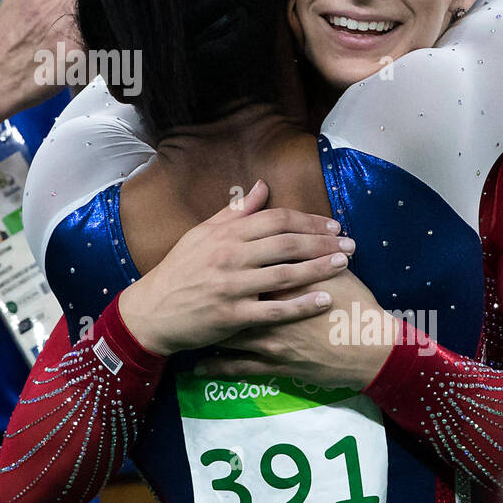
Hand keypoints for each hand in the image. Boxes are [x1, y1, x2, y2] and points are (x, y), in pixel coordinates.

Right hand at [117, 181, 354, 356]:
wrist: (152, 310)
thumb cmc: (179, 270)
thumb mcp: (202, 235)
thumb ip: (235, 212)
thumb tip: (262, 186)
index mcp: (225, 234)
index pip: (275, 219)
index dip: (308, 221)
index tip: (332, 225)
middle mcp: (230, 256)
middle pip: (286, 244)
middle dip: (322, 243)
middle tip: (351, 245)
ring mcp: (231, 286)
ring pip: (284, 275)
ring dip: (318, 269)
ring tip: (344, 265)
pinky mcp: (231, 316)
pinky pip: (273, 311)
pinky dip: (301, 306)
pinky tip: (324, 301)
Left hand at [192, 268, 396, 390]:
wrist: (370, 349)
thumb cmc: (356, 307)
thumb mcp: (336, 272)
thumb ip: (311, 252)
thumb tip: (300, 233)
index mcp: (282, 282)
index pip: (247, 266)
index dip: (226, 261)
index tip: (207, 257)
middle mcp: (269, 309)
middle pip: (230, 297)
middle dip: (207, 294)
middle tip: (185, 289)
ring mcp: (269, 340)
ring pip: (227, 333)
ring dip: (204, 332)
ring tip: (183, 328)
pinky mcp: (273, 365)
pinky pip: (238, 368)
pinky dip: (216, 367)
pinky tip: (198, 367)